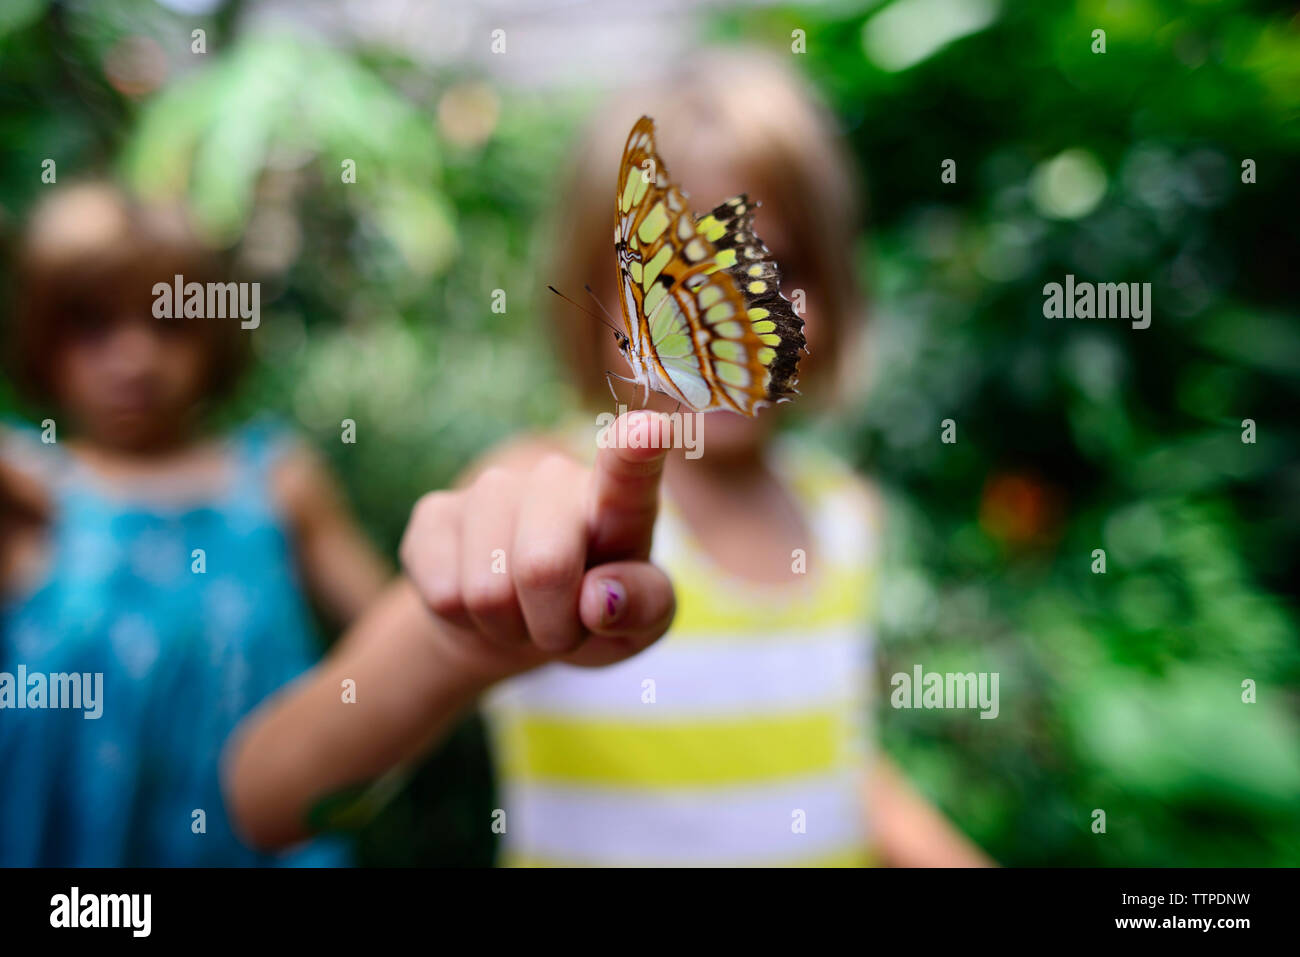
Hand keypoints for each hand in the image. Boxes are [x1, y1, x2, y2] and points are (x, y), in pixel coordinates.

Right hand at [400, 411, 676, 679]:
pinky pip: (444, 594)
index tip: (648, 431)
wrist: (519, 624)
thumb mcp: (640, 626)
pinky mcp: (435, 512)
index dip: (635, 453)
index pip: (630, 472)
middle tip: (562, 628)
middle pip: (543, 568)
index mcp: (622, 500)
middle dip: (552, 626)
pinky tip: (479, 603)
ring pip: (487, 592)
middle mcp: (556, 478)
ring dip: (508, 626)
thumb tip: (601, 598)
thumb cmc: (594, 614)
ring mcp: (492, 489)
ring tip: (523, 614)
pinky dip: (465, 623)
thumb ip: (644, 608)